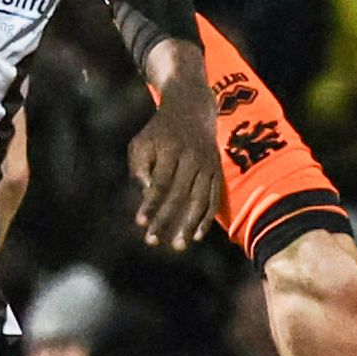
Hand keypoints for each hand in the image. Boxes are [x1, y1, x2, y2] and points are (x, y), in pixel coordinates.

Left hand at [130, 70, 220, 250]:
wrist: (192, 109)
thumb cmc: (159, 131)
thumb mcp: (142, 142)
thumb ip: (140, 167)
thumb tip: (147, 194)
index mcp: (171, 150)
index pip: (160, 183)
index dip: (151, 205)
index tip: (140, 223)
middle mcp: (192, 158)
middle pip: (180, 195)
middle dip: (166, 220)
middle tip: (152, 241)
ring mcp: (208, 166)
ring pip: (200, 200)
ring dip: (188, 225)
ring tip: (177, 246)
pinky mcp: (216, 172)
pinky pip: (213, 199)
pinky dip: (206, 219)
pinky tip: (196, 236)